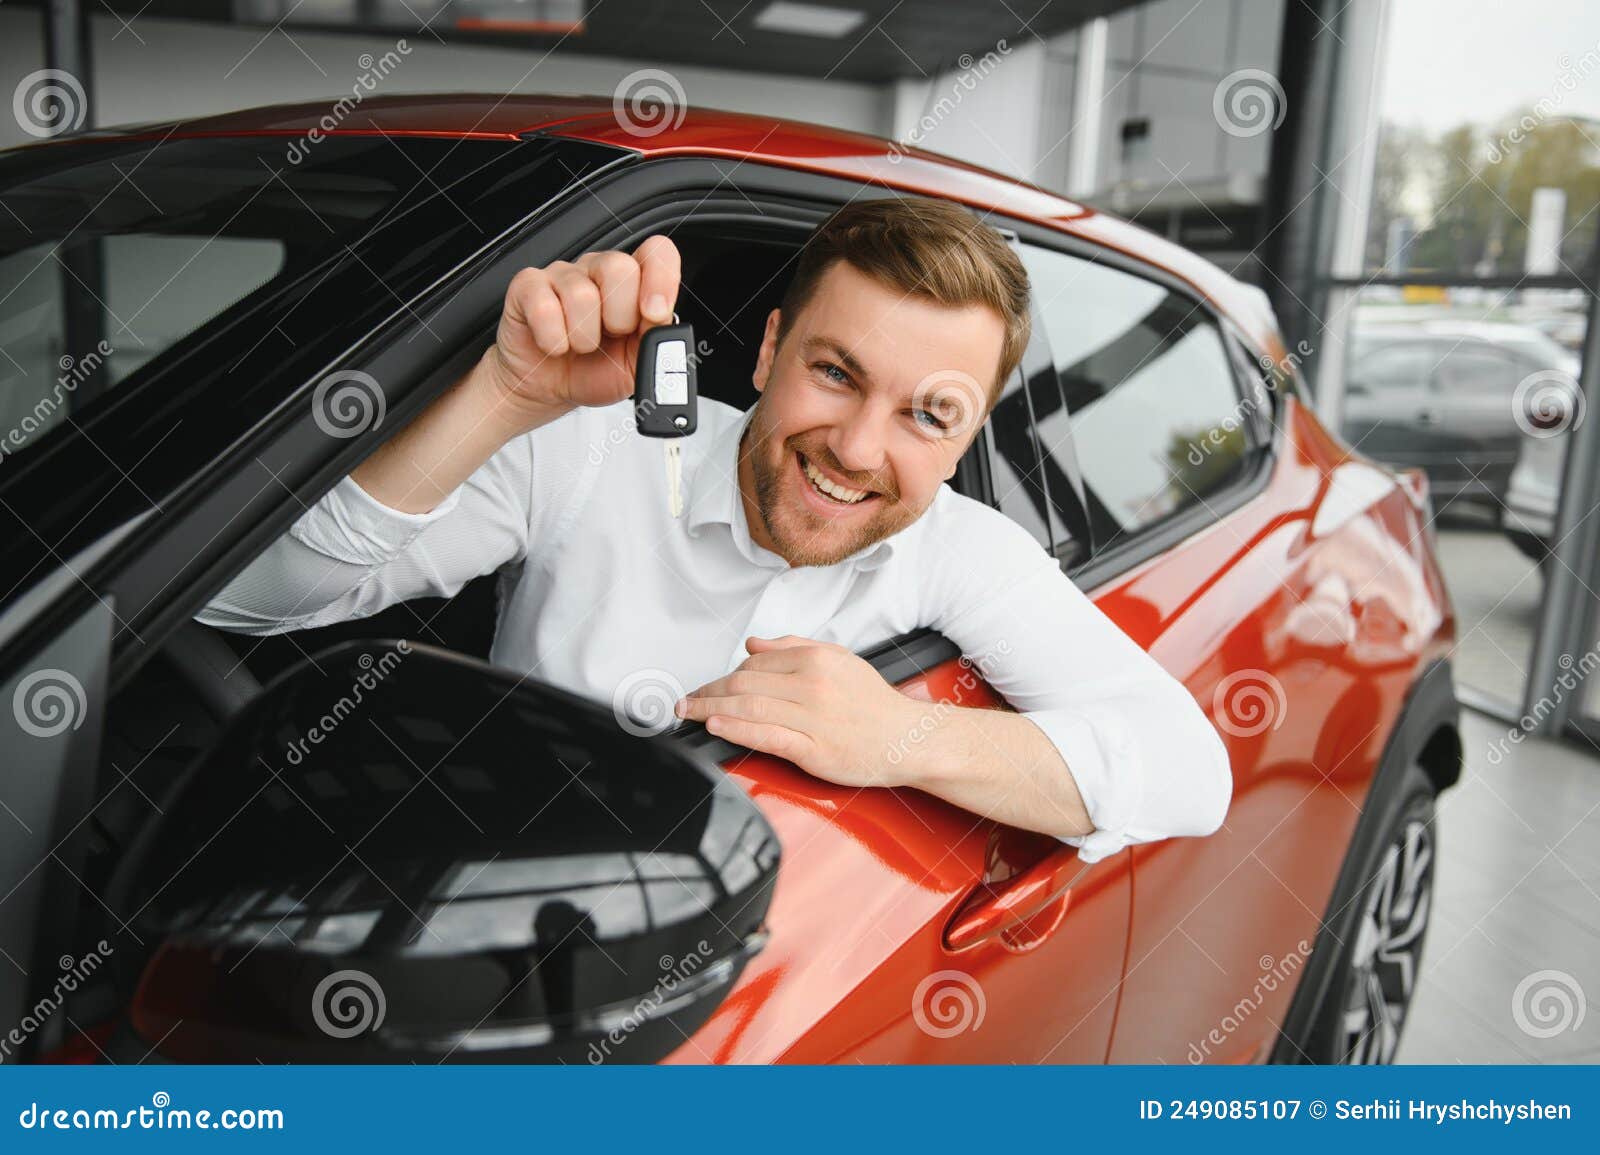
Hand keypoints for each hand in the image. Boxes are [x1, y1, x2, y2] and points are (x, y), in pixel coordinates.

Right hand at [482, 235, 680, 423]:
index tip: (653, 314)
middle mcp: (599, 271)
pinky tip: (555, 346)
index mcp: (634, 284)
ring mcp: (562, 275)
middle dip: (619, 318)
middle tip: (610, 337)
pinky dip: (553, 340)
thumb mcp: (638, 363)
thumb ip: (657, 339)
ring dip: (584, 338)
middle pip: (619, 267)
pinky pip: (544, 307)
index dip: (661, 278)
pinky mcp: (528, 287)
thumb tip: (662, 319)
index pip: (657, 252)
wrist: (550, 389)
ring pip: (582, 293)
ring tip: (580, 347)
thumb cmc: (594, 371)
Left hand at [675, 635, 923, 788]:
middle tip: (686, 700)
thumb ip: (793, 648)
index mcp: (816, 660)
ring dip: (711, 709)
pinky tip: (716, 726)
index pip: (754, 663)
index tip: (709, 685)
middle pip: (743, 684)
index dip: (724, 675)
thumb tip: (753, 644)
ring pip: (748, 708)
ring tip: (690, 712)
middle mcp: (812, 685)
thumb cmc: (873, 704)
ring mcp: (812, 719)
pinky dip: (735, 730)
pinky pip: (766, 736)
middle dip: (708, 691)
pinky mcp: (813, 750)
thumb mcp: (839, 660)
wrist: (907, 738)